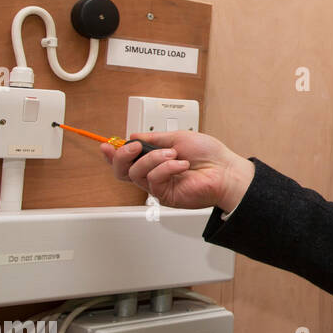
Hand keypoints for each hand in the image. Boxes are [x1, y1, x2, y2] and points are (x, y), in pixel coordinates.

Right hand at [101, 130, 254, 211]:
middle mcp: (154, 173)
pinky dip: (167, 168)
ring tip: (173, 154)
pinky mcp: (165, 195)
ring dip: (153, 159)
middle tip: (135, 147)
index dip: (113, 154)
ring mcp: (159, 186)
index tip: (107, 145)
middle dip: (122, 156)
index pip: (127, 160)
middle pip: (122, 171)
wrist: (225, 170)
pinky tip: (182, 165)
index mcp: (155, 159)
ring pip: (136, 173)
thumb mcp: (176, 137)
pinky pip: (153, 180)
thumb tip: (132, 136)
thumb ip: (152, 139)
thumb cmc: (208, 154)